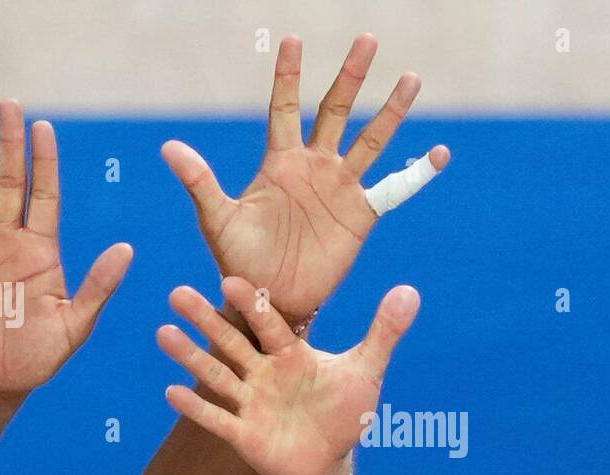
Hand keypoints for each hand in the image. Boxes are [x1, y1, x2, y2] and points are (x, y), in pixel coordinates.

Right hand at [0, 100, 132, 395]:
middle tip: (9, 104)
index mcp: (43, 251)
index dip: (45, 162)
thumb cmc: (40, 357)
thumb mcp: (76, 324)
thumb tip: (127, 249)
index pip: (46, 196)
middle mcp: (9, 243)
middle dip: (9, 145)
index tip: (44, 127)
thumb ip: (98, 286)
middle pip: (9, 183)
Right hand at [157, 276, 418, 474]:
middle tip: (177, 293)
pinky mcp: (242, 434)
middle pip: (232, 343)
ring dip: (191, 357)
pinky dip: (196, 408)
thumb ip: (384, 332)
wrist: (327, 461)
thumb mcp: (367, 371)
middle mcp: (264, 373)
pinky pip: (217, 419)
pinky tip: (170, 392)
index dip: (253, 305)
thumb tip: (411, 290)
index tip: (231, 279)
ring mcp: (250, 403)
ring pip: (217, 376)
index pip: (270, 324)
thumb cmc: (344, 412)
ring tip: (162, 333)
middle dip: (206, 320)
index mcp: (291, 353)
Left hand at [162, 35, 448, 323]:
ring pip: (371, 140)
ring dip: (391, 110)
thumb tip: (168, 147)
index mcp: (279, 162)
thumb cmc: (239, 261)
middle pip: (336, 111)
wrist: (271, 300)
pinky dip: (419, 171)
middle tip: (368, 39)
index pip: (286, 107)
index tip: (293, 39)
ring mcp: (340, 188)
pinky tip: (441, 152)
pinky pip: (395, 188)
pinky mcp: (361, 215)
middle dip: (351, 76)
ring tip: (411, 78)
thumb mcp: (217, 220)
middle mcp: (313, 167)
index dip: (290, 75)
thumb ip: (199, 181)